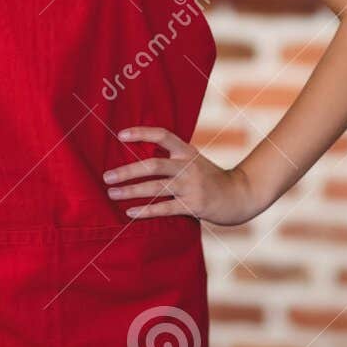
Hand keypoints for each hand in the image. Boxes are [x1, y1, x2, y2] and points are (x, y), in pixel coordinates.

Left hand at [102, 126, 265, 225]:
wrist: (240, 195)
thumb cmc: (211, 178)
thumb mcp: (194, 161)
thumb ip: (173, 159)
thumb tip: (139, 161)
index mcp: (187, 151)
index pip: (162, 135)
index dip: (142, 133)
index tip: (121, 135)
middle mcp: (188, 166)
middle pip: (153, 165)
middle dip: (127, 171)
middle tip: (106, 176)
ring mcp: (191, 186)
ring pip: (155, 188)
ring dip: (131, 190)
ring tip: (112, 193)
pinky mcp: (194, 206)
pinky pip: (165, 208)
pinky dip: (146, 210)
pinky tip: (130, 212)